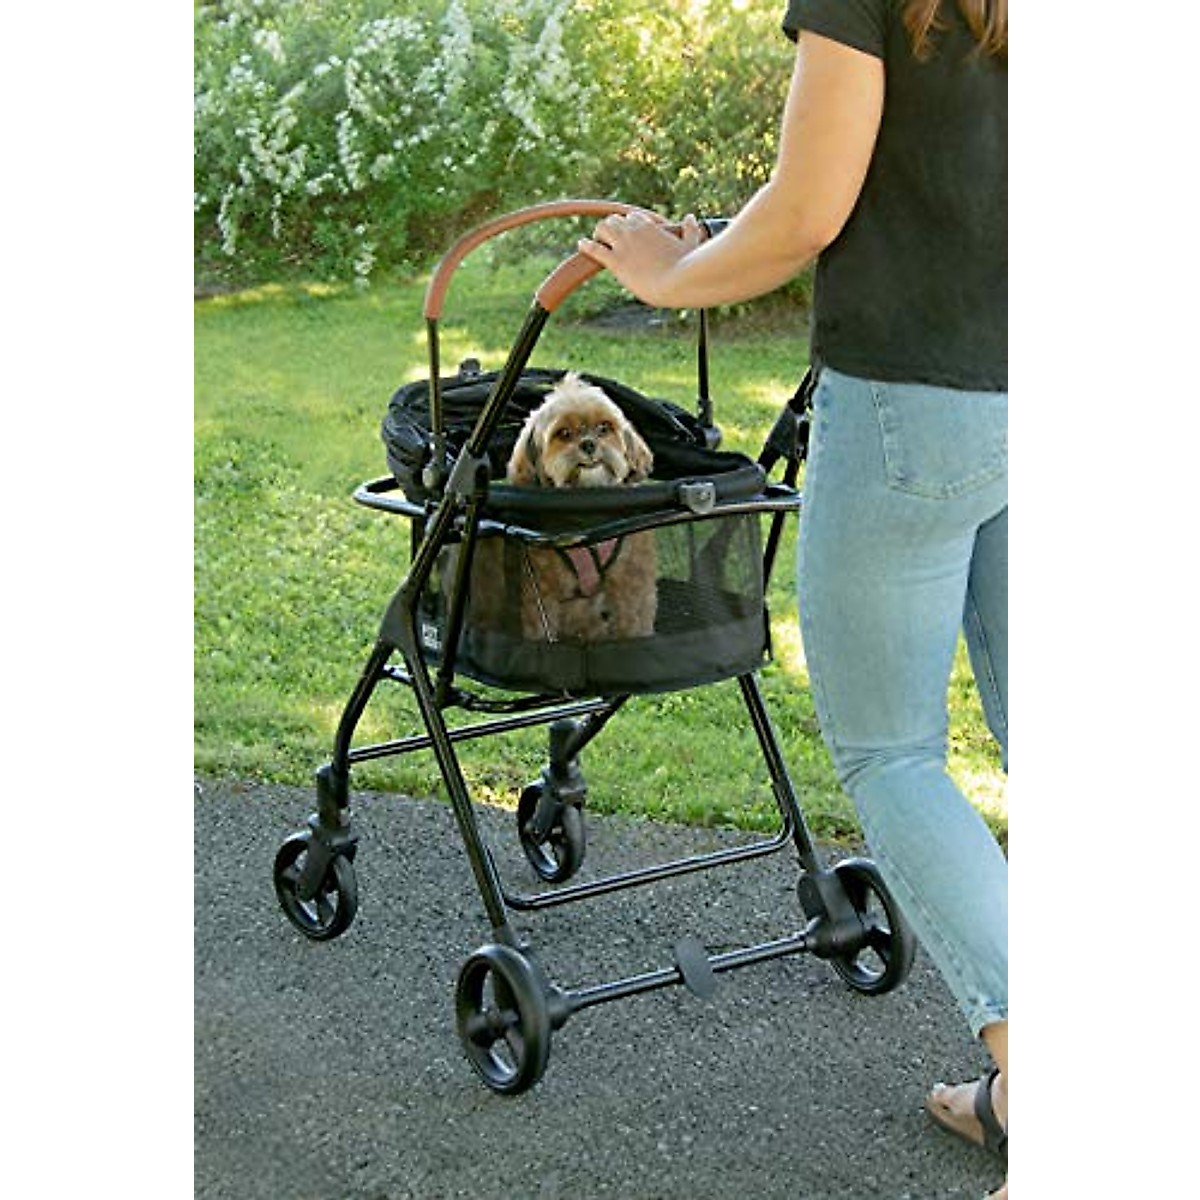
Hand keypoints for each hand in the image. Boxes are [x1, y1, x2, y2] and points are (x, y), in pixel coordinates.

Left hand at [577, 211, 704, 307]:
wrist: (676, 283)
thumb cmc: (687, 266)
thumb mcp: (691, 244)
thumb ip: (691, 230)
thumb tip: (691, 218)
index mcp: (650, 225)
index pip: (633, 217)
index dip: (629, 225)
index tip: (628, 233)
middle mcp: (634, 230)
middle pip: (614, 220)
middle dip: (611, 228)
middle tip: (609, 238)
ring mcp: (623, 245)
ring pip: (602, 228)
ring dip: (599, 233)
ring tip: (597, 240)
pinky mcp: (616, 262)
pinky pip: (594, 249)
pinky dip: (586, 246)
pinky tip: (581, 244)